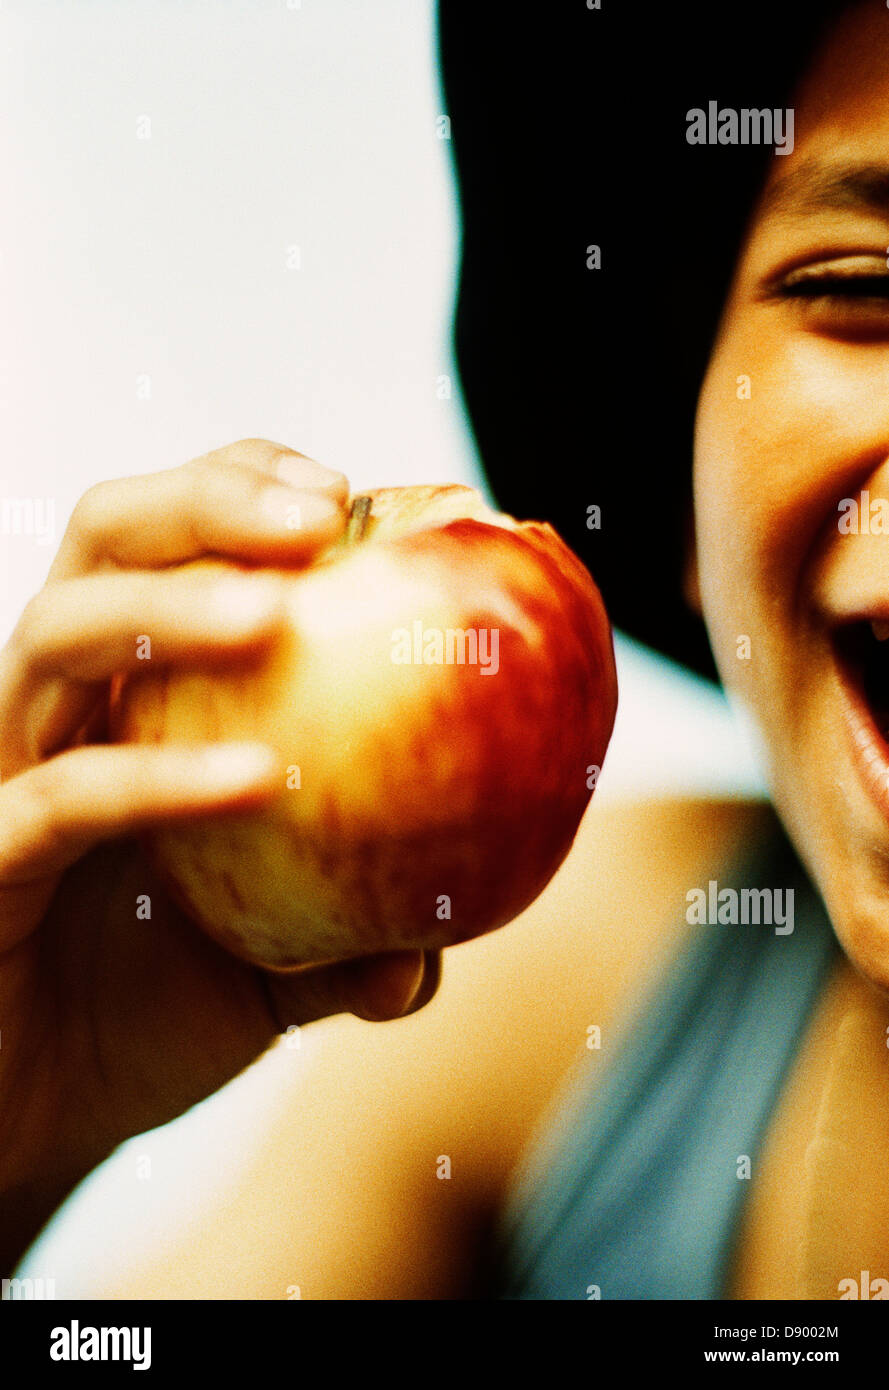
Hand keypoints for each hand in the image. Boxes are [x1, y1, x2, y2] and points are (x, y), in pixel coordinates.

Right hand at [0, 439, 439, 1272]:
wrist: (43, 1111)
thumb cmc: (156, 1004)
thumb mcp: (285, 955)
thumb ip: (364, 928)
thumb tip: (448, 930)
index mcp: (135, 684)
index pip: (178, 535)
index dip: (255, 486)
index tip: (357, 500)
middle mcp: (66, 702)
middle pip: (108, 538)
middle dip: (210, 499)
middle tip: (320, 518)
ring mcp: (11, 765)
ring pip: (60, 631)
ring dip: (174, 603)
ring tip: (278, 614)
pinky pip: (63, 796)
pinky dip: (160, 777)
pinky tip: (260, 779)